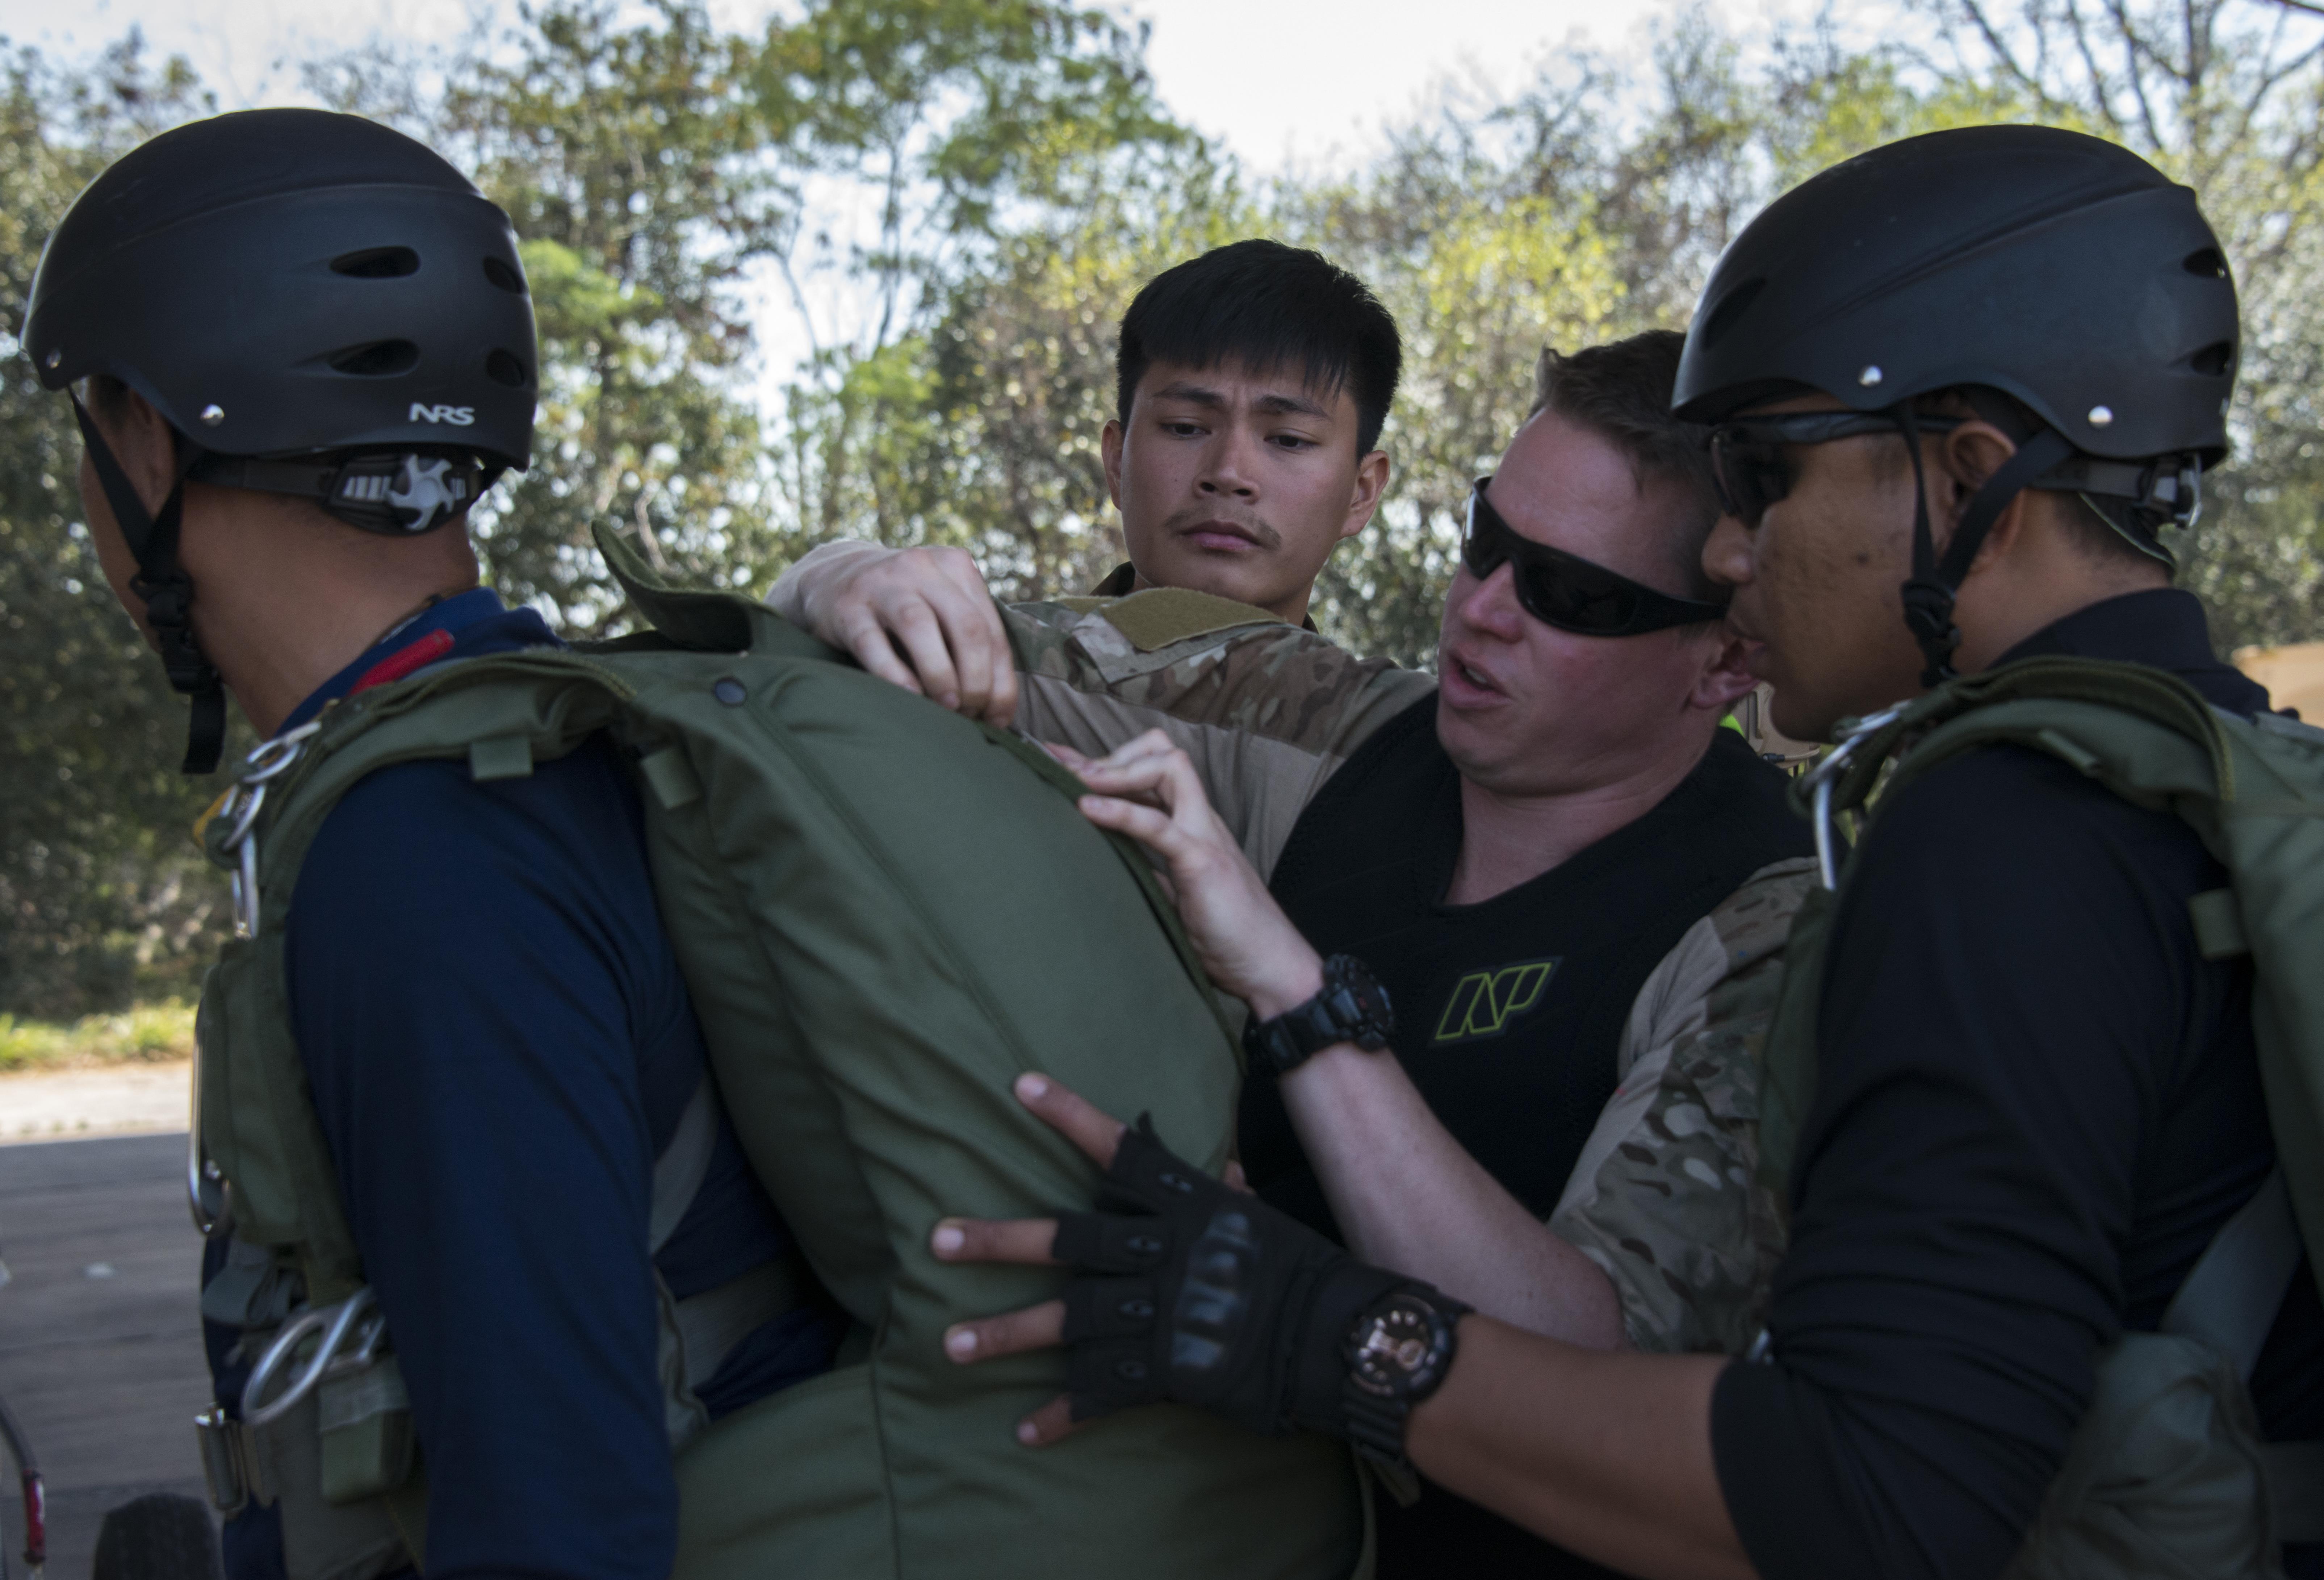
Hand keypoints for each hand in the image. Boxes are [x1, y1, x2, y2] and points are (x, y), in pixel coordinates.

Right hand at [789, 543, 1017, 725]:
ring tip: (948, 707)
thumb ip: (972, 643)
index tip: (998, 719)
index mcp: (956, 567)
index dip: (1001, 681)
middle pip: (966, 625)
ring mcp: (881, 583)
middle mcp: (921, 567)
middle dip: (976, 679)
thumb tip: (1000, 710)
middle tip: (971, 713)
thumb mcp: (941, 607)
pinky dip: (895, 674)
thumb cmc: (902, 609)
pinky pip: (873, 643)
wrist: (831, 579)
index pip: (991, 629)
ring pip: (920, 625)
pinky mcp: (846, 607)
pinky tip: (910, 697)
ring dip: (941, 674)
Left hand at [932, 1073, 1433, 1449]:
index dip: (1073, 1118)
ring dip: (1005, 1335)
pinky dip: (1064, 1413)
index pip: (1122, 1153)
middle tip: (937, 1239)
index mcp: (1189, 1207)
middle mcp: (1166, 1254)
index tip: (1022, 1086)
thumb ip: (1226, 1193)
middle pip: (1069, 1241)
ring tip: (949, 1344)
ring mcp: (1162, 1314)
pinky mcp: (1169, 1371)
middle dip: (999, 1242)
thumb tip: (1220, 1167)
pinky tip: (1026, 1429)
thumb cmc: (1304, 1271)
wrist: (1340, 1340)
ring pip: (1068, 1321)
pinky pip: (1103, 1391)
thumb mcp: (1261, 1218)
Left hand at [1056, 732, 1324, 1018]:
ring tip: (1076, 780)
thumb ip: (1151, 870)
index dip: (1105, 760)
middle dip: (1111, 754)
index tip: (1058, 760)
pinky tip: (1088, 807)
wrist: (1269, 965)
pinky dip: (1121, 812)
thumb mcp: (1177, 894)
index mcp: (1192, 825)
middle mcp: (1200, 819)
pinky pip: (1159, 825)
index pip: (1152, 770)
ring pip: (1169, 768)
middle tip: (1065, 770)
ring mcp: (1204, 836)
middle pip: (1162, 752)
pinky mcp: (1202, 862)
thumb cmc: (1226, 934)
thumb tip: (1111, 861)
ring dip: (1116, 770)